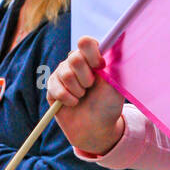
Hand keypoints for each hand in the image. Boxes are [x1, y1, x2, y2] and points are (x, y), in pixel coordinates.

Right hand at [47, 36, 125, 154]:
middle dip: (85, 77)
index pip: (86, 42)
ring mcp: (63, 74)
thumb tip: (117, 40)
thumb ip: (113, 64)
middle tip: (91, 88)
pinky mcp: (52, 87)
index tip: (100, 66)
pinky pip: (55, 87)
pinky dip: (67, 98)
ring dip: (77, 90)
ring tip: (83, 97)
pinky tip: (73, 103)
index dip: (91, 53)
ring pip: (65, 73)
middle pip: (74, 58)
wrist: (97, 128)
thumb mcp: (116, 85)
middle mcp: (76, 63)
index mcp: (93, 58)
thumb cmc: (108, 105)